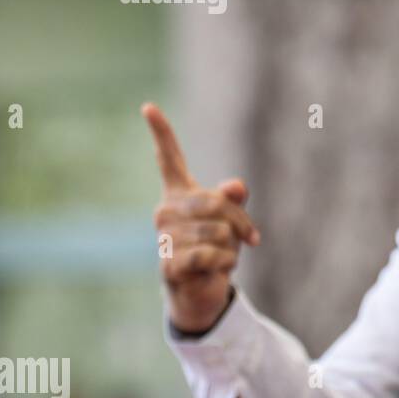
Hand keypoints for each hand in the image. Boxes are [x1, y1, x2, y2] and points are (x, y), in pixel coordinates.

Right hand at [142, 102, 260, 332]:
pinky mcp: (168, 265)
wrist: (202, 291)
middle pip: (216, 202)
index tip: (148, 106)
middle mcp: (166, 211)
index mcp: (180, 195)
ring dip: (232, 247)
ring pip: (218, 231)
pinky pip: (210, 255)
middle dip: (241, 221)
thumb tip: (236, 186)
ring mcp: (163, 238)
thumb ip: (234, 199)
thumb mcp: (231, 221)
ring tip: (223, 256)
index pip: (170, 159)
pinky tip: (218, 269)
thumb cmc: (216, 248)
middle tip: (250, 238)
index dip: (161, 133)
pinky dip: (225, 263)